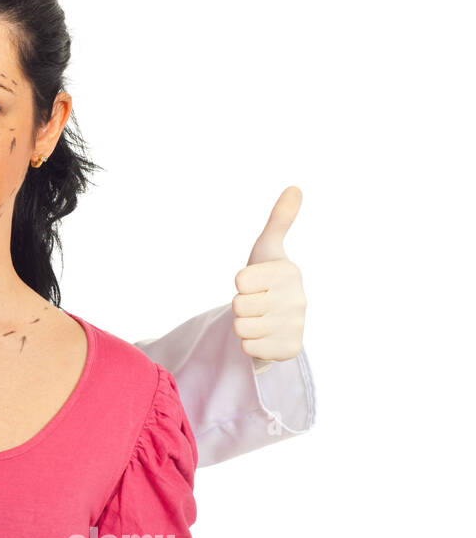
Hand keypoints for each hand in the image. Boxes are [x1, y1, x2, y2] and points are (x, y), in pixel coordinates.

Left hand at [233, 186, 305, 373]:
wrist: (276, 319)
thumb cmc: (267, 279)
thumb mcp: (267, 249)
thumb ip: (279, 220)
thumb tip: (295, 188)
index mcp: (290, 273)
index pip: (240, 281)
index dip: (240, 283)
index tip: (254, 283)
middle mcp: (298, 300)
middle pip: (238, 305)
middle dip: (240, 306)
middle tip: (255, 304)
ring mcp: (296, 326)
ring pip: (241, 328)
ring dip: (243, 326)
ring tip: (259, 320)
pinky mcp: (290, 350)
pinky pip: (249, 348)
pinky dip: (250, 345)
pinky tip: (264, 337)